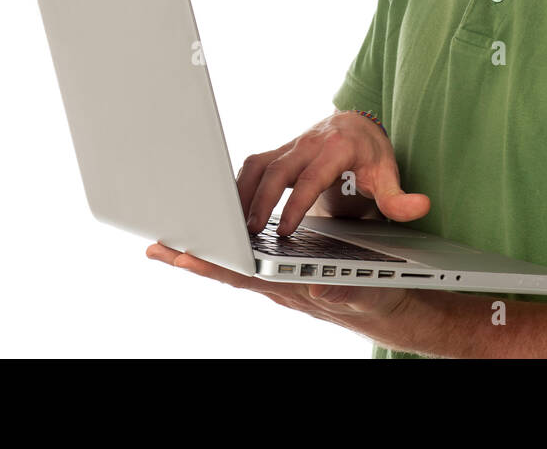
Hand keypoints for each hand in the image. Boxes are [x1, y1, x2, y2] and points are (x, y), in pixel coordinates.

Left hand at [144, 240, 411, 327]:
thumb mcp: (371, 291)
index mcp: (295, 287)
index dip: (215, 264)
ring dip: (202, 254)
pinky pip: (246, 262)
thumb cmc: (381, 296)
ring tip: (167, 243)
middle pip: (229, 271)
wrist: (391, 305)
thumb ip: (346, 289)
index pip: (246, 276)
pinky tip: (209, 242)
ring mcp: (279, 280)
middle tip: (156, 247)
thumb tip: (321, 284)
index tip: (184, 254)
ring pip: (234, 267)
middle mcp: (280, 285)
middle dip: (192, 258)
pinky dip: (223, 252)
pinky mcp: (285, 272)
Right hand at [236, 110, 429, 235]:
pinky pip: (254, 165)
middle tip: (251, 233)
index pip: (311, 178)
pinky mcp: (279, 152)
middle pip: (277, 169)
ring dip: (243, 192)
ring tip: (234, 224)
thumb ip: (399, 196)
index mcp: (336, 148)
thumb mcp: (388, 173)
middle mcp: (309, 143)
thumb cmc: (371, 152)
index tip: (285, 230)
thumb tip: (421, 207)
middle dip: (261, 200)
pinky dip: (240, 185)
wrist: (358, 124)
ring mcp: (291, 146)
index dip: (297, 204)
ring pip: (258, 164)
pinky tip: (233, 209)